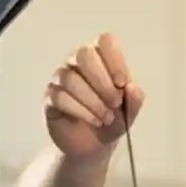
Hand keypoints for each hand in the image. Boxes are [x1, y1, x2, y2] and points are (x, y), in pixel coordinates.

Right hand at [43, 32, 145, 156]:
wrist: (93, 145)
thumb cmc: (112, 120)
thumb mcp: (130, 112)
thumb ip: (134, 99)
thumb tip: (132, 87)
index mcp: (101, 59)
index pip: (104, 41)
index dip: (114, 60)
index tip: (122, 83)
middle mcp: (78, 63)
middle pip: (83, 54)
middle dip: (102, 80)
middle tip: (115, 102)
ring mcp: (61, 78)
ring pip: (70, 77)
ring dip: (93, 100)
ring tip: (106, 118)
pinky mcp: (50, 97)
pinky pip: (60, 96)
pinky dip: (81, 110)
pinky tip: (94, 120)